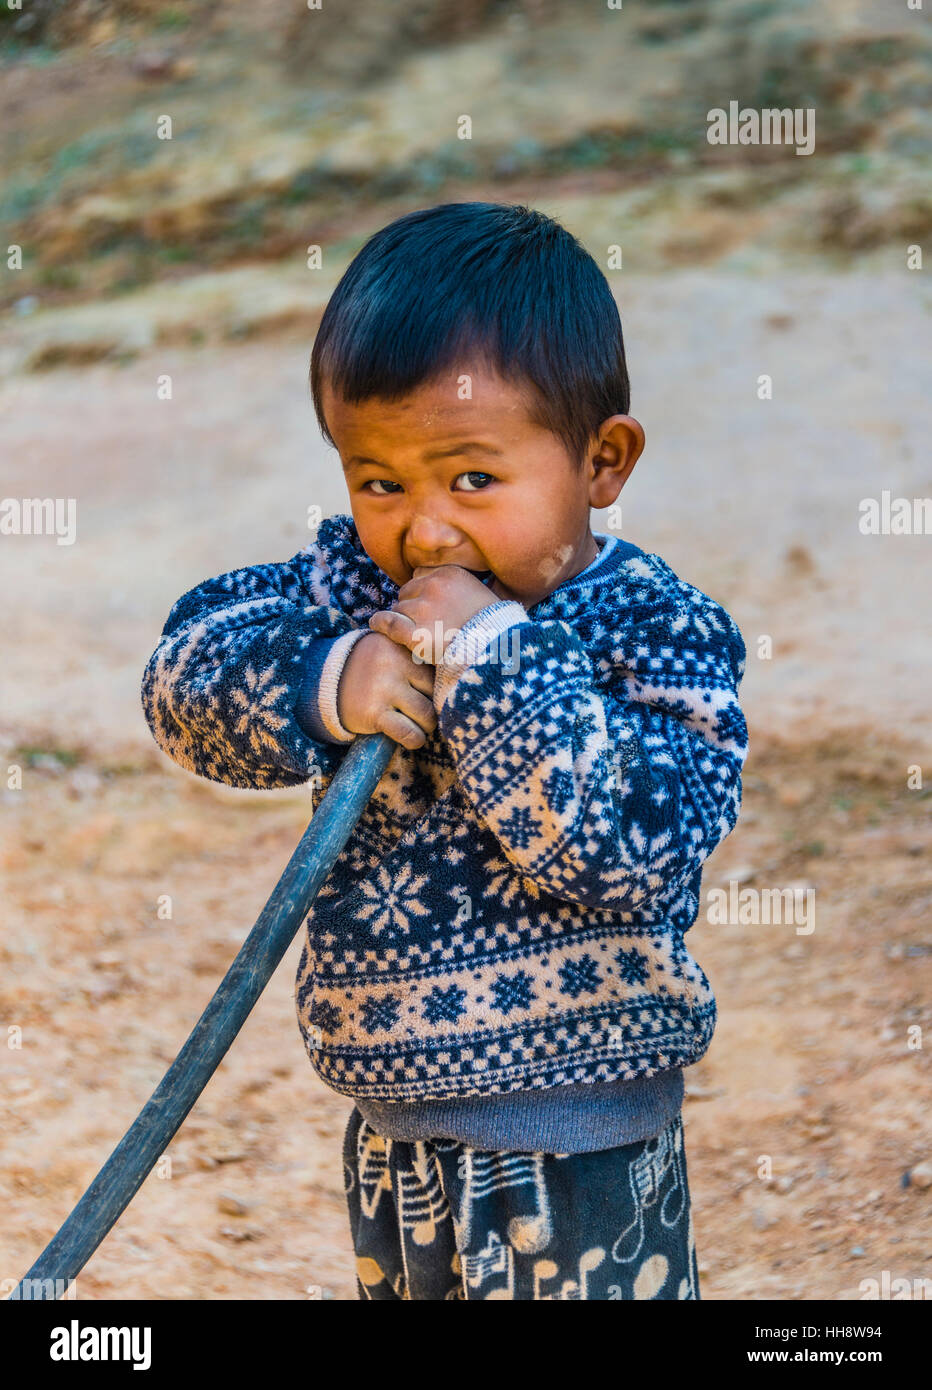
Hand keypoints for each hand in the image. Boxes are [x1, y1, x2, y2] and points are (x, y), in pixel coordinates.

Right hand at [336, 631, 436, 749]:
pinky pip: (408, 733)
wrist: (326, 682)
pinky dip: (415, 740)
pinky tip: (411, 738)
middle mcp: (395, 665)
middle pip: (435, 693)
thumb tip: (457, 675)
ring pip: (427, 715)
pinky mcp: (375, 713)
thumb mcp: (390, 651)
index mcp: (402, 648)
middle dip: (434, 707)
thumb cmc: (370, 669)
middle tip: (425, 713)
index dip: (438, 687)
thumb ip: (417, 658)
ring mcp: (384, 689)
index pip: (437, 671)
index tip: (432, 694)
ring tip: (419, 726)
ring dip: (427, 726)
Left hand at [368, 565, 493, 663]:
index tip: (428, 607)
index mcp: (451, 573)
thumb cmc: (495, 631)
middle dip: (412, 607)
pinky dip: (380, 624)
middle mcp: (435, 585)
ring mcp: (424, 609)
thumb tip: (441, 590)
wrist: (498, 655)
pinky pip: (388, 623)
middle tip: (426, 625)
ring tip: (422, 636)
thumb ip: (460, 588)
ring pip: (399, 609)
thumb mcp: (483, 596)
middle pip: (407, 592)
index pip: (421, 576)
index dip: (422, 593)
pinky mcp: (416, 634)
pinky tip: (376, 624)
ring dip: (405, 621)